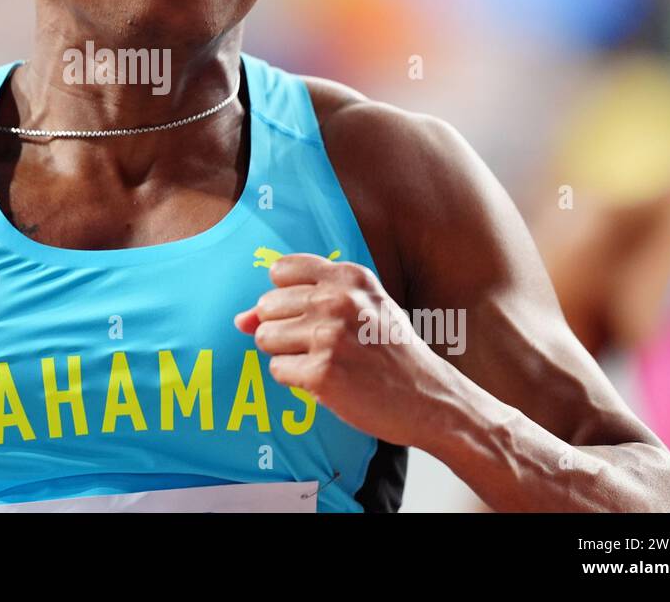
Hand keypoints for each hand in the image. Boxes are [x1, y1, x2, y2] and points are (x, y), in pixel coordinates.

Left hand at [234, 252, 445, 448]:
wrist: (430, 398)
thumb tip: (239, 319)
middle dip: (284, 330)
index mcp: (348, 276)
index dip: (286, 297)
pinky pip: (277, 370)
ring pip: (265, 338)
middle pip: (266, 307)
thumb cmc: (389, 351)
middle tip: (324, 345)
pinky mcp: (323, 373)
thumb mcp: (358, 309)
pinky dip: (296, 380)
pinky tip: (328, 382)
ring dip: (287, 356)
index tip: (311, 314)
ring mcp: (329, 335)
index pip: (280, 271)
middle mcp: (337, 299)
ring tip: (326, 362)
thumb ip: (298, 304)